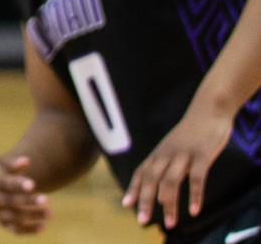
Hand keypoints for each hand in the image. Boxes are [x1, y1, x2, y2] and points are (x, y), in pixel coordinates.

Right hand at [0, 153, 50, 233]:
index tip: (33, 185)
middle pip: (8, 201)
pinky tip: (43, 227)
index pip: (3, 183)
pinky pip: (15, 229)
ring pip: (13, 217)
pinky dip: (29, 230)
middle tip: (47, 199)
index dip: (17, 184)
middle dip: (27, 201)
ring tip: (50, 213)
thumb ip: (15, 163)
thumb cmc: (3, 171)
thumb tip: (26, 160)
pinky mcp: (2, 223)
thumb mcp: (5, 163)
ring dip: (32, 216)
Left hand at [123, 104, 232, 228]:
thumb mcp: (174, 146)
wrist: (208, 110)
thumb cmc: (191, 132)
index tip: (126, 205)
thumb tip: (160, 184)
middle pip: (152, 179)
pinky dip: (195, 195)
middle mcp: (167, 154)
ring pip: (171, 181)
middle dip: (145, 200)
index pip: (142, 172)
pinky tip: (194, 211)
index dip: (134, 188)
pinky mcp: (202, 155)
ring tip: (170, 224)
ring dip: (169, 204)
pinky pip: (197, 178)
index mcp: (159, 152)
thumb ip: (166, 163)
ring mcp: (184, 154)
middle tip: (142, 220)